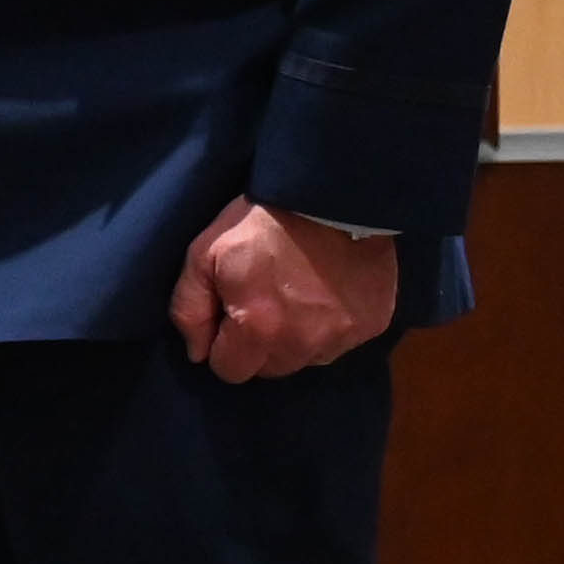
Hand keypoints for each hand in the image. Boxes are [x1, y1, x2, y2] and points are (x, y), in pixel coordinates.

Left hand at [168, 196, 398, 381]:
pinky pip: (341, 342)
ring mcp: (343, 336)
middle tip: (263, 303)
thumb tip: (197, 354)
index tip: (230, 317)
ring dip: (297, 340)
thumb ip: (190, 310)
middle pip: (270, 369)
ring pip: (307, 359)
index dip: (223, 345)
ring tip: (295, 299)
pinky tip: (326, 294)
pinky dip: (330, 327)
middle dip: (259, 345)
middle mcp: (303, 343)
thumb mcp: (204, 255)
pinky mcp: (373, 324)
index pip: (230, 370)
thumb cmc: (259, 220)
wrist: (330, 193)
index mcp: (258, 329)